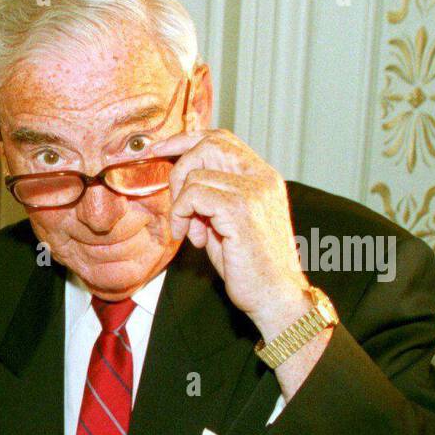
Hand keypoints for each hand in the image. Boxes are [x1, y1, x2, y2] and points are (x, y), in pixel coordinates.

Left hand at [149, 129, 311, 338]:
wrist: (274, 295)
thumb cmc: (249, 266)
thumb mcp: (226, 222)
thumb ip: (210, 197)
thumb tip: (179, 182)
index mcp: (262, 176)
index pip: (220, 139)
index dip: (185, 140)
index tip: (159, 150)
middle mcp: (261, 176)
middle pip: (206, 145)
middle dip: (179, 171)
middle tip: (177, 206)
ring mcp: (253, 190)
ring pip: (195, 174)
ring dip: (181, 205)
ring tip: (193, 233)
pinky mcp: (240, 209)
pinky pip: (193, 196)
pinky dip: (182, 216)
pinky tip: (193, 239)